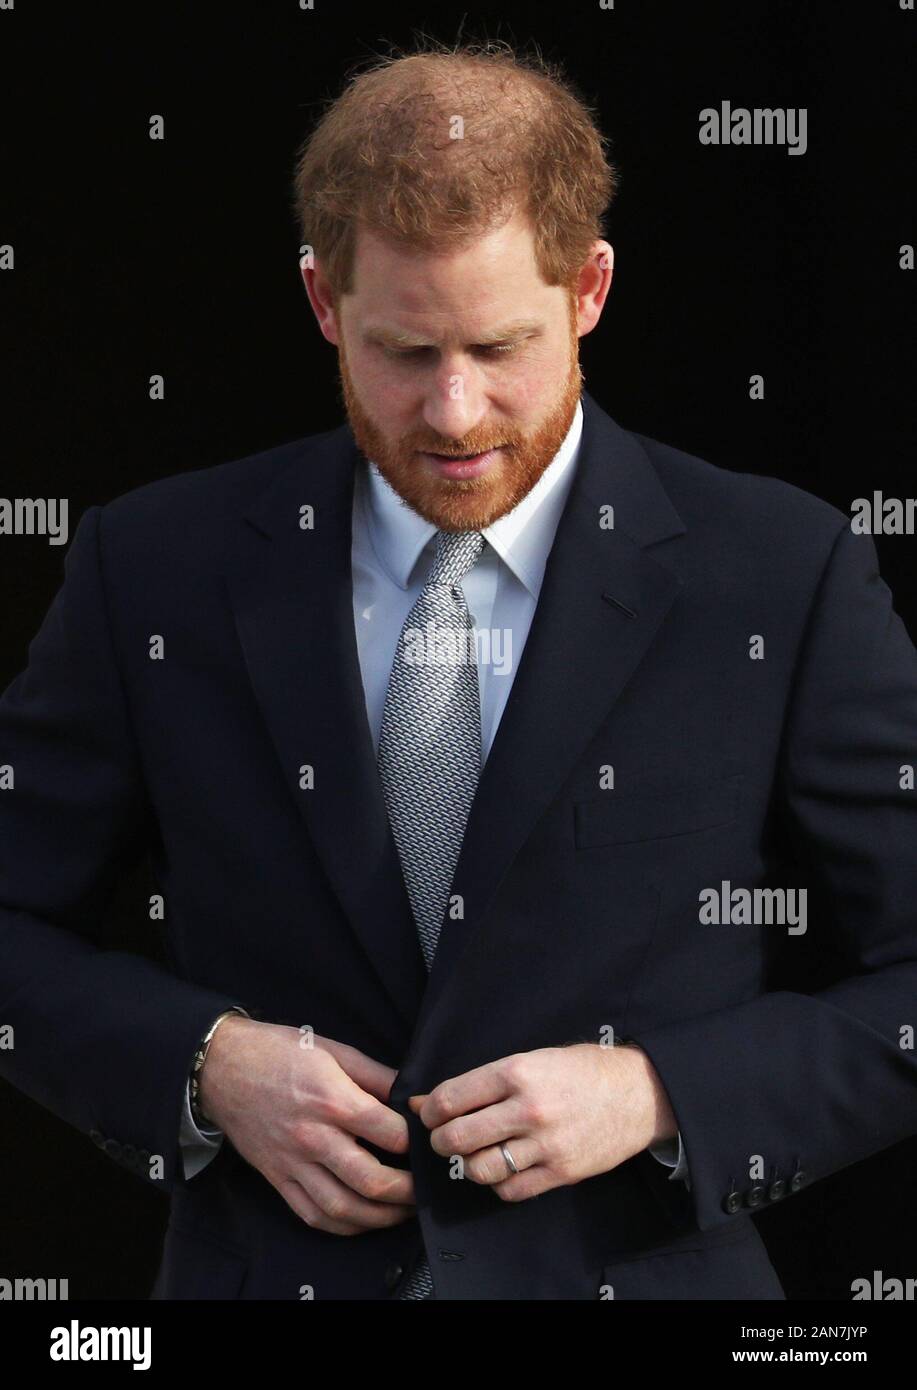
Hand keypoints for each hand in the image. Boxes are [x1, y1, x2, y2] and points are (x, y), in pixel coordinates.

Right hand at [199, 1016, 415, 1233]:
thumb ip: (375, 1075)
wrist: (222, 1068)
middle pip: (371, 1181)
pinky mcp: (277, 1178)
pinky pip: (312, 1215)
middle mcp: (314, 1137)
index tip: (426, 1141)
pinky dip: (343, 1226)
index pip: (389, 1134)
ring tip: (402, 1211)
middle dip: (407, 1191)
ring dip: (380, 1218)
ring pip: (343, 1208)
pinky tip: (362, 1220)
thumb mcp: (333, 1050)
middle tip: (424, 1187)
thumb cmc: (278, 1052)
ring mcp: (293, 1163)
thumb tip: (410, 1096)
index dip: (416, 1141)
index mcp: (332, 1100)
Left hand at [408, 1042, 676, 1201]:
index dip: (430, 1109)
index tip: (429, 1113)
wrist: (638, 1093)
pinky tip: (500, 1169)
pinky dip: (497, 1184)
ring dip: (466, 1165)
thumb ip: (485, 1080)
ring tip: (470, 1155)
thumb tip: (431, 1100)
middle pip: (459, 1137)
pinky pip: (510, 1190)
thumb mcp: (533, 1058)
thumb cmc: (582, 1070)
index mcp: (518, 1072)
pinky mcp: (560, 1172)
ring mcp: (545, 1144)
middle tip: (442, 1139)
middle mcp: (528, 1109)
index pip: (452, 1098)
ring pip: (480, 1169)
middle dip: (440, 1141)